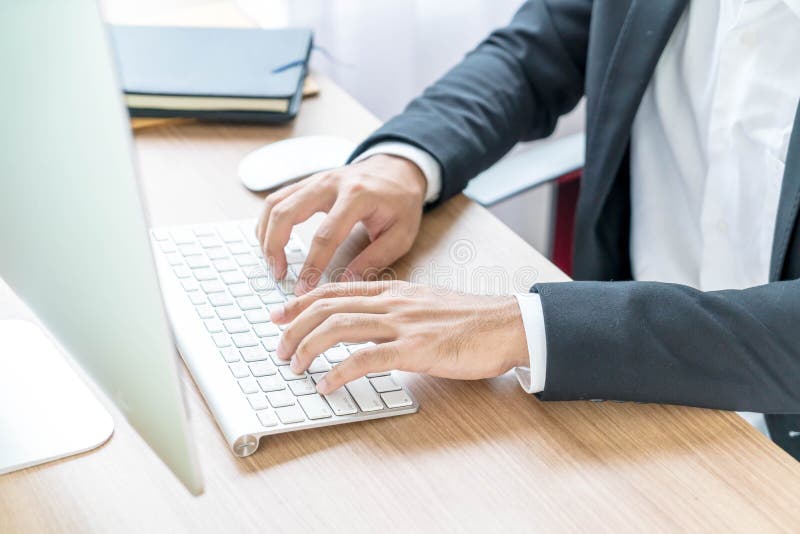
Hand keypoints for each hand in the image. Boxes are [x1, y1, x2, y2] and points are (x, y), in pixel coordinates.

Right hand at [256, 155, 426, 294]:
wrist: (399, 169)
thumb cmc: (401, 202)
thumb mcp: (400, 234)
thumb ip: (374, 259)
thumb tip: (345, 284)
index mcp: (357, 196)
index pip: (325, 235)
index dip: (311, 265)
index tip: (303, 289)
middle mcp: (330, 183)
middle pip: (286, 212)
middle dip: (275, 246)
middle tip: (278, 275)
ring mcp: (315, 179)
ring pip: (274, 202)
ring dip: (266, 234)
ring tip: (272, 263)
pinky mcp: (307, 182)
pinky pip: (277, 199)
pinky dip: (268, 222)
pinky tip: (270, 243)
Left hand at [270, 281, 528, 393]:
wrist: (506, 325)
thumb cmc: (470, 319)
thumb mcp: (425, 304)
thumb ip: (395, 309)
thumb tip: (368, 324)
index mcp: (393, 289)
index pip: (335, 290)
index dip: (301, 302)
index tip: (279, 314)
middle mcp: (392, 302)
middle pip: (328, 307)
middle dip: (295, 327)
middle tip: (279, 348)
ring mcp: (402, 324)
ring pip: (338, 328)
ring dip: (308, 348)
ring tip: (294, 366)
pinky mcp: (415, 350)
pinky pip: (365, 359)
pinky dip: (338, 372)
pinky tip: (326, 385)